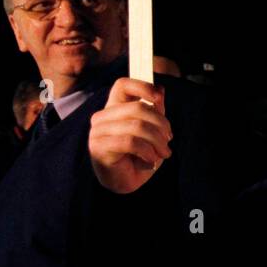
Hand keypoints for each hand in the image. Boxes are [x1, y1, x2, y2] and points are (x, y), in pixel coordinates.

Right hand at [88, 78, 171, 193]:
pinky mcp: (98, 147)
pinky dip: (147, 152)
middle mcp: (103, 116)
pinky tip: (151, 161)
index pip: (123, 85)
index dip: (143, 87)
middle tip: (168, 139)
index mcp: (114, 108)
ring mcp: (98, 131)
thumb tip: (160, 90)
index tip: (159, 98)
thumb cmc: (139, 154)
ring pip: (137, 126)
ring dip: (157, 141)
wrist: (127, 181)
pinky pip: (131, 142)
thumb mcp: (151, 130)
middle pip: (138, 108)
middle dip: (161, 124)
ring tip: (164, 152)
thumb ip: (154, 110)